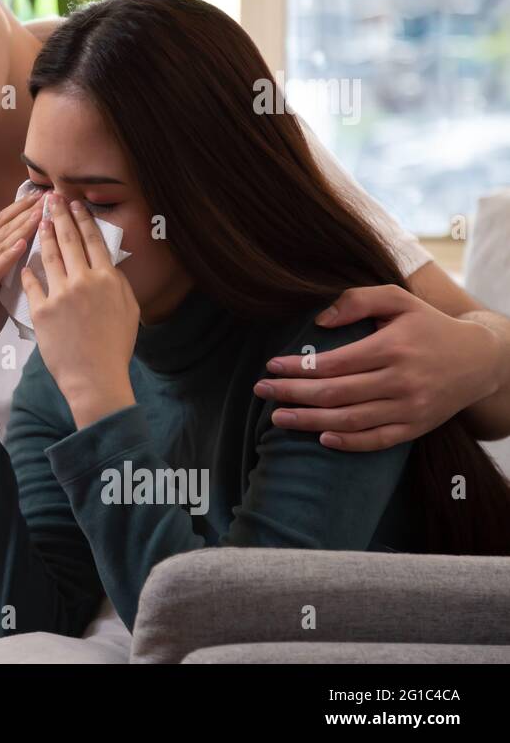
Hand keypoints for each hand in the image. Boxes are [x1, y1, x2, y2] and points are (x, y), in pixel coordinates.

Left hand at [20, 193, 138, 427]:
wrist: (95, 377)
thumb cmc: (114, 347)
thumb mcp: (128, 310)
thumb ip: (117, 283)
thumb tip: (108, 263)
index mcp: (107, 279)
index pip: (93, 240)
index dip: (82, 219)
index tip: (75, 204)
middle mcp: (84, 281)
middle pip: (68, 240)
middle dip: (58, 215)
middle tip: (51, 199)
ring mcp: (61, 294)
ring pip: (48, 256)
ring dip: (41, 235)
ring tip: (36, 221)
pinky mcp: (42, 310)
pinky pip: (31, 282)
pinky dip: (27, 269)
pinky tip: (22, 258)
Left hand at [254, 284, 502, 450]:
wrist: (480, 359)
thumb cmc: (429, 325)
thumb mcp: (399, 300)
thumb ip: (358, 300)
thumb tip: (320, 320)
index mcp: (392, 348)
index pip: (335, 363)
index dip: (299, 367)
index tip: (271, 366)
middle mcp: (401, 380)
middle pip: (336, 393)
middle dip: (293, 394)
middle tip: (261, 391)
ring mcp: (410, 407)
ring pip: (351, 420)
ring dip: (310, 421)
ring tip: (277, 418)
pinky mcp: (417, 427)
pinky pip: (378, 440)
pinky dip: (349, 442)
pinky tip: (322, 439)